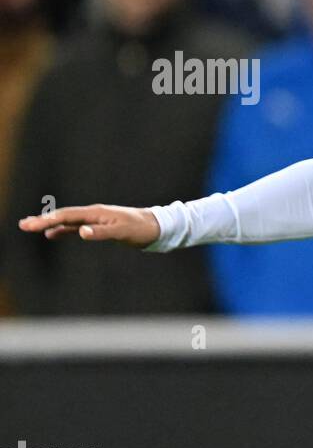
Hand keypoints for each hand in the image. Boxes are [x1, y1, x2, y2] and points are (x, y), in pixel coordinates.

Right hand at [18, 204, 160, 247]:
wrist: (156, 226)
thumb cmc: (140, 229)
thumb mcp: (122, 232)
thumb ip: (102, 232)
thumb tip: (82, 232)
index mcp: (96, 213)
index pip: (67, 216)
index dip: (47, 220)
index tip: (31, 225)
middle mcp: (93, 213)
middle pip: (63, 216)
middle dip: (42, 220)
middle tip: (23, 225)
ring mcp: (95, 219)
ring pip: (67, 221)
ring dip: (49, 224)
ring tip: (31, 227)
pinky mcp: (99, 226)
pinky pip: (75, 227)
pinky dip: (62, 230)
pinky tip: (52, 235)